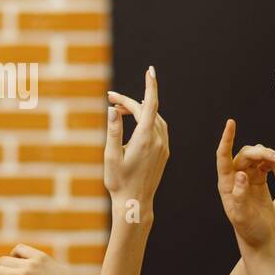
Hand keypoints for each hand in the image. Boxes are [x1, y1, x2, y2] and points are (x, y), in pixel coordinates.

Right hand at [105, 66, 168, 218]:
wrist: (135, 204)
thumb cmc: (119, 181)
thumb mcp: (111, 156)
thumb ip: (113, 131)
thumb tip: (113, 110)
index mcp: (144, 138)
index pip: (150, 105)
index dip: (150, 86)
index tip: (150, 70)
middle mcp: (157, 140)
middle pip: (147, 110)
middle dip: (129, 102)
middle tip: (110, 99)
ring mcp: (163, 147)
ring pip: (154, 118)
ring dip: (138, 110)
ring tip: (119, 110)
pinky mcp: (164, 153)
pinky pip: (158, 128)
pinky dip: (147, 120)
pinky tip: (134, 123)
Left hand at [215, 119, 274, 250]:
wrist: (260, 239)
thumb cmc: (248, 231)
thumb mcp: (241, 217)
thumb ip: (239, 196)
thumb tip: (241, 174)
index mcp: (226, 184)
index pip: (223, 156)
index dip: (227, 139)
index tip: (231, 123)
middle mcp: (235, 178)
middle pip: (247, 153)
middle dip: (263, 152)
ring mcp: (247, 178)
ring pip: (259, 157)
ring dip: (272, 160)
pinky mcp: (259, 180)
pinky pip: (268, 165)